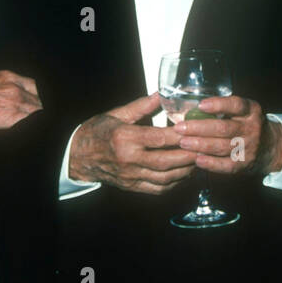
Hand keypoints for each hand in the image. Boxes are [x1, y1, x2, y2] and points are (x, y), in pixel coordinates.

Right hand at [0, 70, 41, 134]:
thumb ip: (2, 89)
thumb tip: (8, 101)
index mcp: (9, 77)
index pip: (36, 87)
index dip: (37, 98)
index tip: (36, 106)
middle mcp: (16, 87)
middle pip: (39, 100)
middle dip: (36, 109)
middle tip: (30, 116)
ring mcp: (16, 102)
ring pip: (38, 111)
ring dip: (33, 117)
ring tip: (22, 123)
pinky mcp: (13, 118)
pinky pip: (31, 121)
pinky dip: (29, 124)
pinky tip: (18, 127)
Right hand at [68, 94, 196, 193]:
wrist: (77, 157)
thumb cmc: (97, 132)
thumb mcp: (116, 114)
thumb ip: (141, 106)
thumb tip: (161, 94)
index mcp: (124, 138)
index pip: (158, 138)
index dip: (179, 135)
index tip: (194, 128)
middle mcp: (128, 159)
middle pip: (165, 161)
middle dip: (188, 155)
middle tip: (204, 147)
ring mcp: (130, 176)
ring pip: (164, 178)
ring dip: (184, 170)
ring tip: (197, 160)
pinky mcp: (131, 186)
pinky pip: (157, 189)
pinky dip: (174, 183)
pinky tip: (183, 174)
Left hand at [174, 96, 281, 176]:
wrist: (270, 147)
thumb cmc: (247, 125)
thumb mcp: (244, 112)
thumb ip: (224, 109)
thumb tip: (190, 109)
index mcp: (251, 111)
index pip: (236, 105)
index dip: (218, 105)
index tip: (200, 105)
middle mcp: (252, 128)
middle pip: (224, 128)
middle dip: (199, 128)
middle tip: (180, 127)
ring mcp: (249, 148)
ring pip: (222, 146)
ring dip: (200, 145)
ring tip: (183, 142)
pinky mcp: (244, 164)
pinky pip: (225, 165)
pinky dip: (210, 163)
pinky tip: (197, 160)